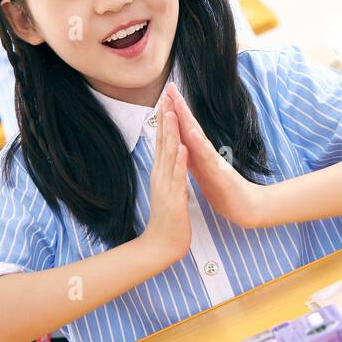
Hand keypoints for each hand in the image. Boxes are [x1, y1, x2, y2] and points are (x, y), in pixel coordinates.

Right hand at [139, 93, 190, 271]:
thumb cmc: (168, 219)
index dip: (165, 122)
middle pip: (162, 142)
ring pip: (168, 155)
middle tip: (165, 96)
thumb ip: (167, 175)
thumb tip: (168, 161)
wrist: (162, 245)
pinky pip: (177, 176)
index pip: (162, 142)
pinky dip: (179, 161)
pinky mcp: (173, 197)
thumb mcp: (168, 191)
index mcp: (161, 173)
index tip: (166, 101)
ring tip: (172, 113)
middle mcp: (160, 175)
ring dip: (170, 134)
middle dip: (165, 119)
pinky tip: (181, 147)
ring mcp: (165, 185)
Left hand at [166, 83, 268, 228]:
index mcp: (199, 154)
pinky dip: (199, 143)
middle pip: (190, 126)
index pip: (183, 131)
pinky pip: (207, 155)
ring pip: (197, 135)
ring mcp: (213, 159)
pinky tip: (191, 132)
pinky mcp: (219, 170)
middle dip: (178, 107)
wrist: (245, 207)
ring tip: (177, 101)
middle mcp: (206, 152)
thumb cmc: (225, 191)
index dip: (172, 115)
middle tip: (169, 87)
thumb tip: (182, 148)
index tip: (163, 97)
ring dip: (187, 118)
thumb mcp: (203, 172)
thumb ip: (194, 159)